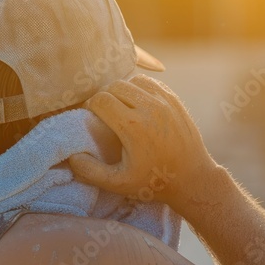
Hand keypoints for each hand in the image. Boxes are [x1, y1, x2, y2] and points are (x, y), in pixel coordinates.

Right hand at [67, 75, 217, 208]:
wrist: (193, 179)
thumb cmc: (154, 183)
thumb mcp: (118, 184)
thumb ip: (90, 171)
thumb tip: (71, 155)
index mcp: (133, 126)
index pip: (100, 99)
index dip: (92, 108)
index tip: (95, 122)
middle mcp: (150, 109)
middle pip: (114, 86)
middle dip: (106, 98)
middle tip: (107, 116)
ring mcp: (165, 102)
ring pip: (133, 81)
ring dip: (123, 92)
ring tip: (123, 109)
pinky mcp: (176, 101)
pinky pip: (151, 84)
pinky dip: (141, 91)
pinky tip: (140, 107)